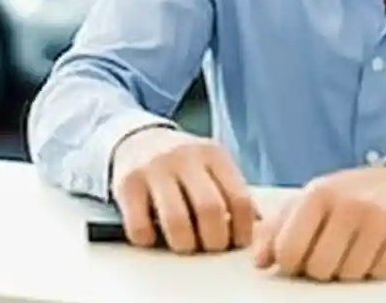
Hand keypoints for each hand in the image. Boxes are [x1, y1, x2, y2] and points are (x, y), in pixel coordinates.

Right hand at [110, 126, 257, 253]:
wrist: (137, 139)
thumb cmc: (182, 163)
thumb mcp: (211, 165)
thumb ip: (232, 190)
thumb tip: (258, 228)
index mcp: (213, 154)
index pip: (240, 199)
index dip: (243, 230)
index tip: (236, 242)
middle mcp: (184, 157)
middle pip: (210, 210)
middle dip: (214, 241)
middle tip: (209, 246)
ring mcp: (154, 169)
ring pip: (176, 222)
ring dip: (184, 245)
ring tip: (184, 244)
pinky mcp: (127, 184)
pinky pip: (140, 227)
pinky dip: (149, 240)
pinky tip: (153, 234)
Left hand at [252, 164, 385, 281]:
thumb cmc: (346, 198)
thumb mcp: (307, 202)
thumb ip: (276, 229)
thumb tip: (260, 261)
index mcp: (318, 193)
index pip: (289, 250)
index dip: (289, 263)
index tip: (296, 258)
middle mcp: (350, 203)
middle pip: (319, 268)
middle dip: (320, 268)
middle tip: (328, 253)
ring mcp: (382, 219)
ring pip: (349, 275)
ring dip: (347, 270)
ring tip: (351, 248)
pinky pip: (379, 274)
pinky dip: (373, 269)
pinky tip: (374, 250)